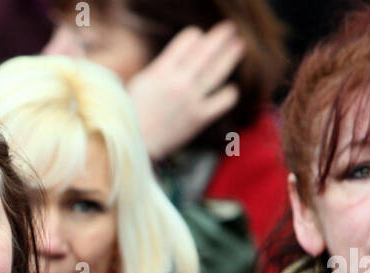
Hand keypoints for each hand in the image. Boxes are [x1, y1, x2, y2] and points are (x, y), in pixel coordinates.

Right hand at [126, 21, 245, 159]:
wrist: (134, 146)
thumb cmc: (130, 114)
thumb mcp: (139, 83)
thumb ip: (160, 67)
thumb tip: (178, 58)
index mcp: (160, 71)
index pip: (187, 41)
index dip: (195, 36)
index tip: (198, 36)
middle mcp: (179, 82)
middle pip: (206, 51)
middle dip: (220, 38)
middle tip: (230, 29)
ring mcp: (191, 100)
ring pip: (218, 71)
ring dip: (230, 56)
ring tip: (239, 46)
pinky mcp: (200, 118)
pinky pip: (224, 100)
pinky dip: (230, 93)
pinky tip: (229, 89)